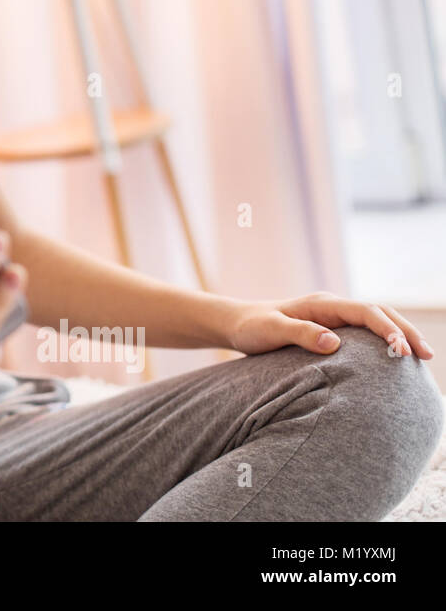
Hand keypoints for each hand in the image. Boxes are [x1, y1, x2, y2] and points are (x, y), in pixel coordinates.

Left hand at [223, 292, 433, 358]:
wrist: (237, 324)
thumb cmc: (251, 327)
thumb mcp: (270, 331)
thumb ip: (299, 333)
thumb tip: (333, 342)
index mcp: (322, 304)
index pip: (365, 311)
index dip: (387, 328)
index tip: (402, 349)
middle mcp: (333, 307)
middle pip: (380, 313)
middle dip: (405, 331)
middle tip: (426, 356)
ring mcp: (334, 318)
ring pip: (377, 322)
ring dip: (400, 335)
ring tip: (421, 358)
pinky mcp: (332, 330)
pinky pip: (366, 334)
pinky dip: (385, 342)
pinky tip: (397, 360)